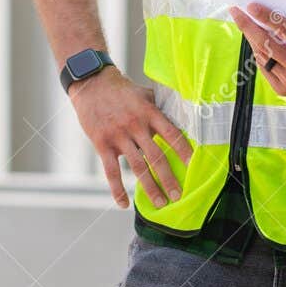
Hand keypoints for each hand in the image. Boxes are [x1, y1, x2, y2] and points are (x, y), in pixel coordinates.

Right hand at [68, 68, 193, 208]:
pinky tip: (124, 204)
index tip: (194, 165)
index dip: (184, 150)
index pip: (172, 133)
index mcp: (149, 112)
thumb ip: (161, 107)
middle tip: (178, 195)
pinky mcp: (102, 143)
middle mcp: (135, 124)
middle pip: (156, 156)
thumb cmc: (121, 90)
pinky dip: (118, 190)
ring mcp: (118, 135)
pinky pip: (111, 171)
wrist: (91, 83)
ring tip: (160, 203)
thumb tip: (183, 117)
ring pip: (137, 167)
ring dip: (150, 187)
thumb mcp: (144, 94)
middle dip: (169, 178)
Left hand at [228, 2, 285, 95]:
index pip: (284, 30)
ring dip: (252, 40)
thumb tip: (266, 17)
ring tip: (247, 25)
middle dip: (248, 27)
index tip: (251, 6)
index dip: (266, 17)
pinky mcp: (284, 90)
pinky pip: (264, 68)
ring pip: (262, 56)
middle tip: (236, 12)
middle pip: (266, 45)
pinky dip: (260, 55)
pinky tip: (258, 44)